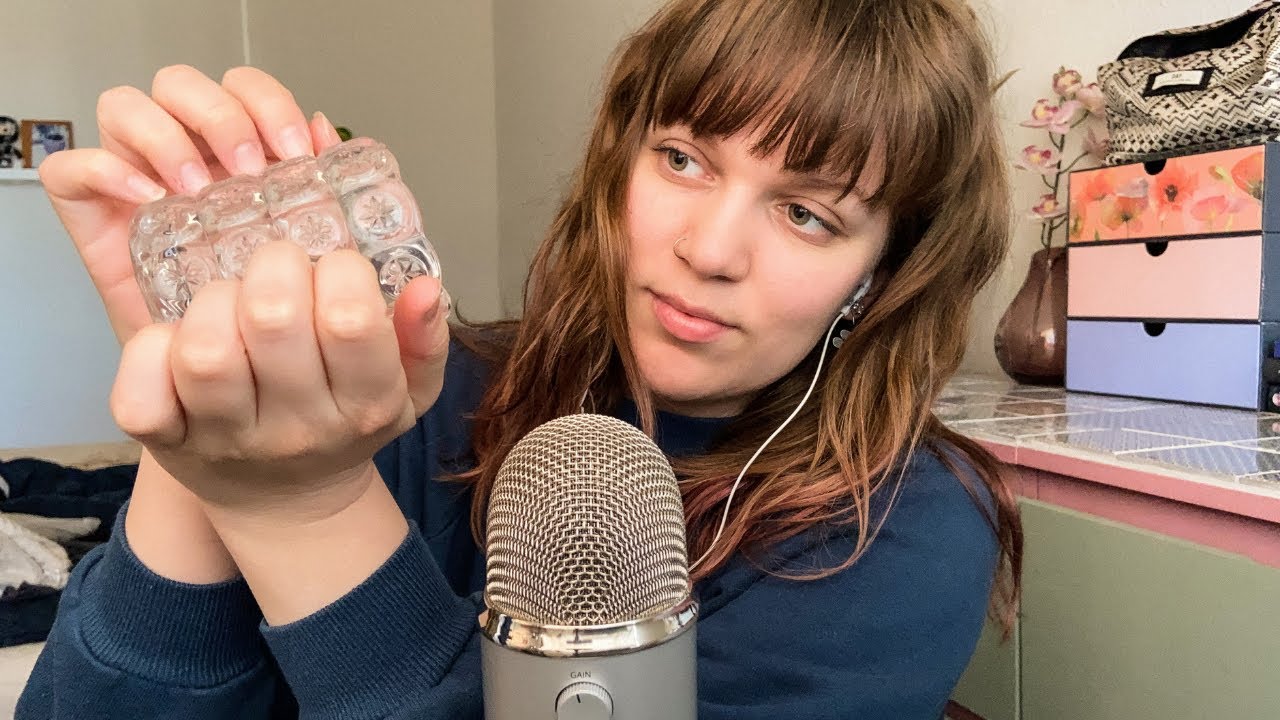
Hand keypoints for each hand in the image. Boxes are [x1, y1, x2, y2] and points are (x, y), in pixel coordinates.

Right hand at [39, 64, 339, 344]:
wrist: (216, 368)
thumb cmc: (255, 304)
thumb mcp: (300, 247)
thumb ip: (318, 188)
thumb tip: (325, 132)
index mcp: (234, 148)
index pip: (243, 87)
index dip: (269, 103)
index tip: (297, 151)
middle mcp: (180, 149)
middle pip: (181, 83)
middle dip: (220, 114)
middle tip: (249, 170)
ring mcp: (129, 172)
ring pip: (123, 105)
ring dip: (165, 137)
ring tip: (196, 190)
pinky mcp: (88, 210)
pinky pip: (71, 167)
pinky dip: (105, 171)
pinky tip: (147, 200)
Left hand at [42, 65, 452, 521]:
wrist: (288, 505)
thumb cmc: (348, 426)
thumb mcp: (411, 390)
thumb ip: (425, 338)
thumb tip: (425, 287)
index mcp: (366, 406)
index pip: (351, 321)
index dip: (339, 271)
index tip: (335, 270)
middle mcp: (297, 427)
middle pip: (272, 320)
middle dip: (273, 268)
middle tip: (276, 271)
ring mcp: (226, 439)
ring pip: (204, 351)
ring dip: (214, 303)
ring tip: (230, 303)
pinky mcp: (166, 443)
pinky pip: (141, 395)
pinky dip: (150, 351)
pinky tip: (177, 340)